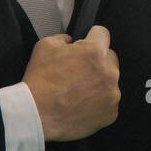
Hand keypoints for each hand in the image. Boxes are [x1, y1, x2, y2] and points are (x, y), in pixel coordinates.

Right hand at [23, 25, 120, 141]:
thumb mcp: (45, 46)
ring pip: (110, 81)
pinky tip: (82, 106)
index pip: (102, 34)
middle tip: (79, 72)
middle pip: (110, 58)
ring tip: (79, 92)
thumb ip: (63, 38)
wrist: (37, 116)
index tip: (83, 46)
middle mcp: (110, 71)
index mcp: (95, 52)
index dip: (91, 38)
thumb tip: (72, 41)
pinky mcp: (111, 112)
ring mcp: (113, 93)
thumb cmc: (40, 80)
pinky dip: (99, 103)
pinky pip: (109, 102)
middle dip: (97, 61)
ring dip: (99, 83)